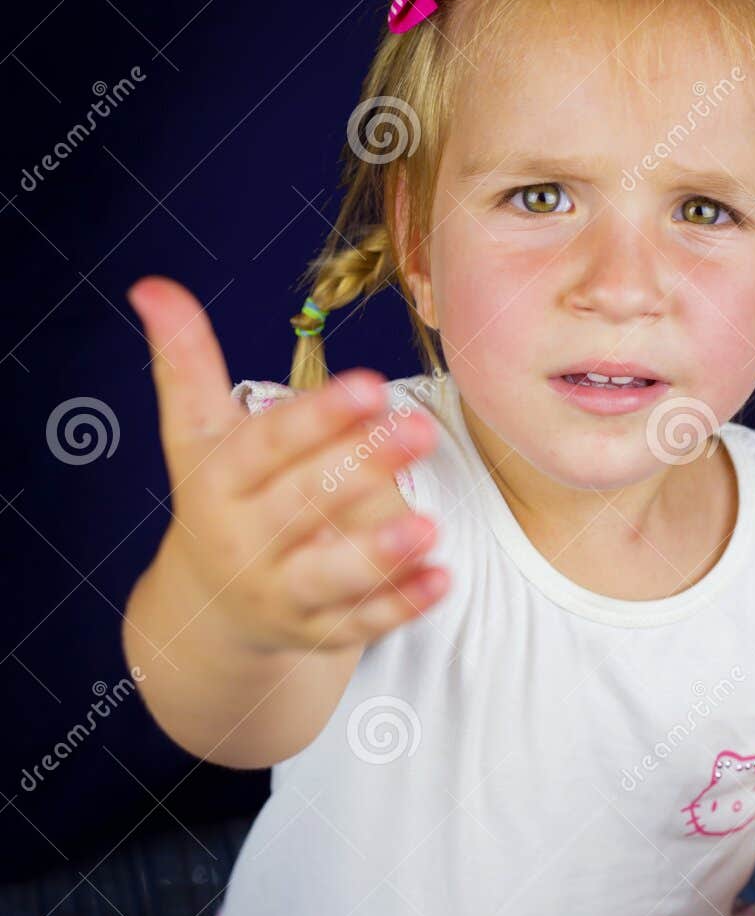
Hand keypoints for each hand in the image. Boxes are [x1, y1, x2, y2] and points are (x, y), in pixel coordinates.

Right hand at [127, 275, 449, 653]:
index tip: (370, 385)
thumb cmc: (220, 498)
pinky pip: (360, 624)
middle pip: (304, 504)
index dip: (317, 418)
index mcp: (220, 484)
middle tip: (421, 429)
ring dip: (378, 554)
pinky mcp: (316, 633)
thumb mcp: (195, 435)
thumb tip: (151, 283)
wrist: (209, 608)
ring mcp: (280, 594)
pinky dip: (400, 606)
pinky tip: (442, 579)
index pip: (268, 447)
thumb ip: (186, 362)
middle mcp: (245, 542)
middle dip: (362, 468)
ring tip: (428, 525)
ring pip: (329, 577)